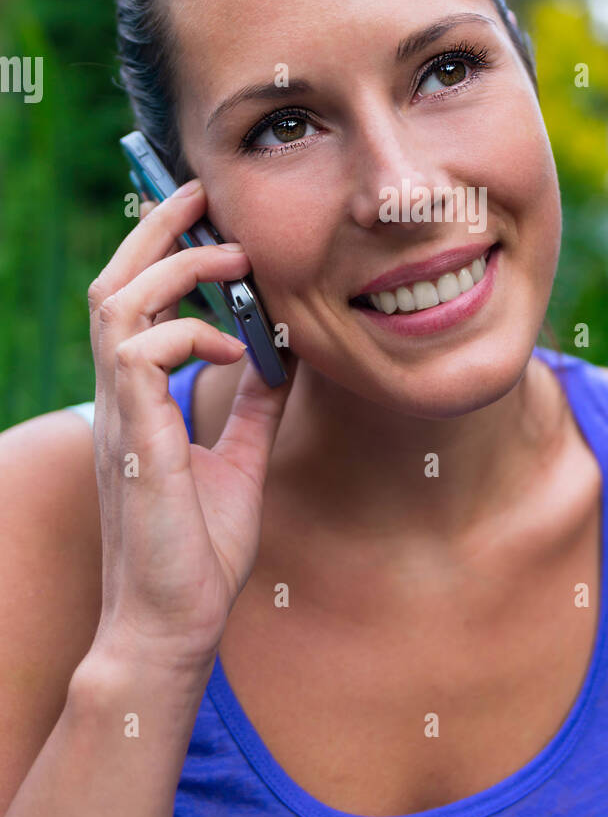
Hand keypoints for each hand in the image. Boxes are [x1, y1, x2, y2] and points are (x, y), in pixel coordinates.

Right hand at [87, 178, 294, 670]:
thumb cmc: (198, 551)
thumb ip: (253, 403)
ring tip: (232, 260)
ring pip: (116, 302)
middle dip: (156, 228)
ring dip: (175, 267)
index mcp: (137, 400)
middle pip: (114, 283)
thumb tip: (283, 352)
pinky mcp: (133, 438)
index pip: (135, 302)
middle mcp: (118, 398)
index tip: (205, 215)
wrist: (175, 624)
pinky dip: (189, 335)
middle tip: (203, 193)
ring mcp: (119, 415)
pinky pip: (139, 352)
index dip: (161, 250)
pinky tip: (234, 352)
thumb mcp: (239, 457)